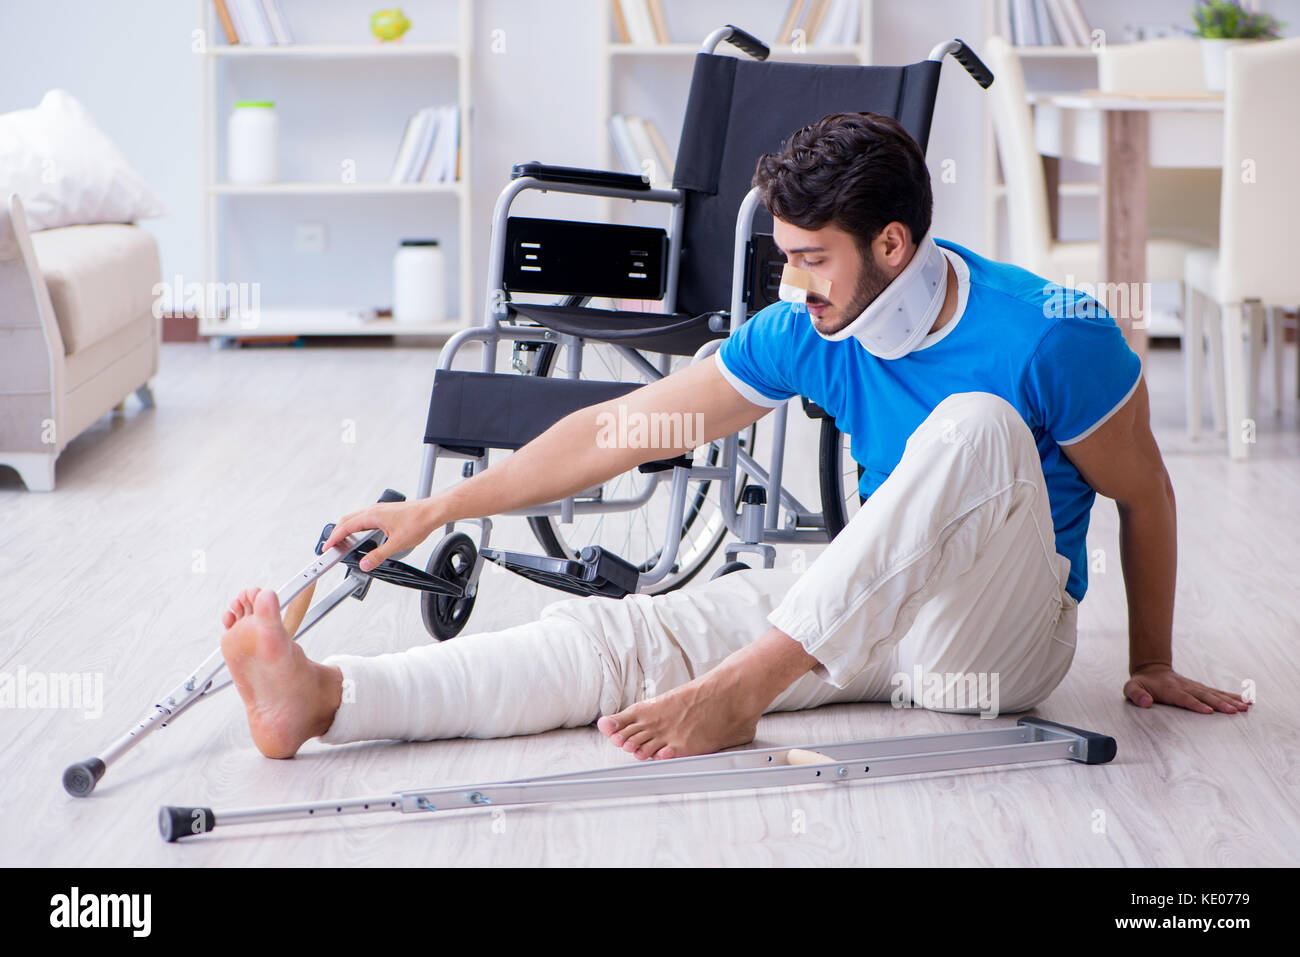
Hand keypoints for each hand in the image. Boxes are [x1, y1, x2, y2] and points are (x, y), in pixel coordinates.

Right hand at [321, 499, 439, 570]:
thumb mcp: (397, 544)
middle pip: (347, 521)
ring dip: (347, 530)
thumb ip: (378, 555)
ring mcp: (380, 510)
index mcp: (372, 515)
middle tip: (332, 548)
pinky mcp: (386, 512)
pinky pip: (365, 519)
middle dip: (337, 534)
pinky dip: (358, 528)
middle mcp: (374, 510)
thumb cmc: (418, 521)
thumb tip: (365, 564)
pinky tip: (362, 537)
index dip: (334, 538)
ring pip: (356, 519)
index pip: (346, 527)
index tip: (327, 548)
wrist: (433, 511)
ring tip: (343, 544)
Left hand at [1124, 664, 1251, 714]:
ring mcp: (1195, 687)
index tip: (1208, 711)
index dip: (1195, 704)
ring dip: (1230, 700)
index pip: (1184, 698)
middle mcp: (1186, 687)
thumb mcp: (1131, 688)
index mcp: (1170, 690)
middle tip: (1235, 711)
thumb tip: (1145, 702)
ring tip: (1246, 707)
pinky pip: (1218, 692)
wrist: (1151, 670)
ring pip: (1215, 694)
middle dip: (1220, 703)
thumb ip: (1136, 694)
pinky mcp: (1201, 689)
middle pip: (1204, 696)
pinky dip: (1232, 696)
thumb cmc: (1141, 683)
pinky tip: (1247, 701)